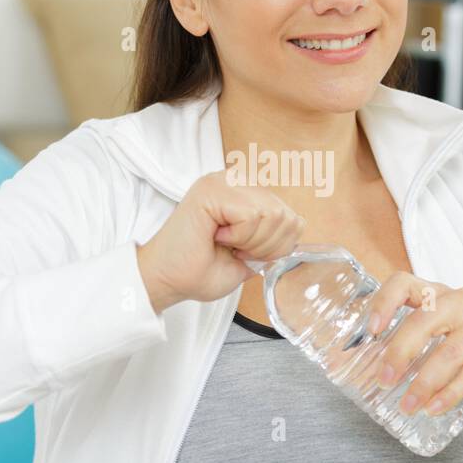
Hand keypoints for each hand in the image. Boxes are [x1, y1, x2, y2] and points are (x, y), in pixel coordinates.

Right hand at [136, 170, 305, 313]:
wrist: (166, 280)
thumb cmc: (198, 271)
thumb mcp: (251, 256)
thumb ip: (274, 238)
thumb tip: (297, 226)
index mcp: (246, 194)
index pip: (293, 218)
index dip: (277, 247)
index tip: (244, 253)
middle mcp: (236, 181)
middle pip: (287, 217)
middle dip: (265, 247)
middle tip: (234, 250)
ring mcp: (224, 181)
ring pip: (272, 215)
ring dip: (251, 242)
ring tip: (224, 243)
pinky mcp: (213, 189)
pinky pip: (252, 216)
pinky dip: (239, 237)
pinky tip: (217, 236)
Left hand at [363, 272, 462, 421]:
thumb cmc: (462, 351)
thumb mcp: (429, 343)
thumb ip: (392, 348)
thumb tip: (336, 364)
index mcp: (435, 293)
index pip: (405, 283)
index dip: (385, 302)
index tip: (371, 330)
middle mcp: (461, 300)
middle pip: (427, 318)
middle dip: (401, 351)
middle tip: (385, 380)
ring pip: (451, 350)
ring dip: (425, 382)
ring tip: (408, 405)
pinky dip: (450, 393)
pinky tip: (434, 407)